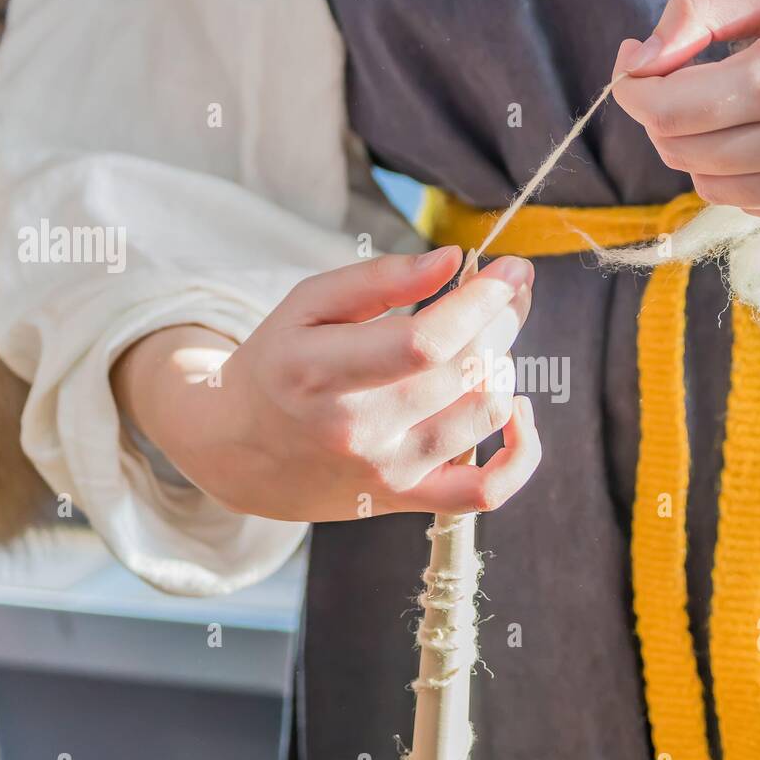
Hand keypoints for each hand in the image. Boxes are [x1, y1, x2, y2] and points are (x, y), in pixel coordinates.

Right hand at [112, 246, 540, 521]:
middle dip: (500, 322)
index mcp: (322, 371)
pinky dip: (521, 454)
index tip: (510, 270)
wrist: (238, 453)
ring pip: (483, 414)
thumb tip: (453, 261)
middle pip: (463, 371)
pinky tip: (519, 411)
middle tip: (502, 295)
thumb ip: (380, 278)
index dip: (481, 301)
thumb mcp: (307, 304)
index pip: (426, 341)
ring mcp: (387, 470)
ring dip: (503, 367)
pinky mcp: (407, 498)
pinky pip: (485, 491)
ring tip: (486, 344)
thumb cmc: (279, 365)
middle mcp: (358, 428)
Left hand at [612, 0, 759, 224]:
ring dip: (697, 148)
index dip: (633, 88)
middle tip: (674, 78)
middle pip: (681, 150)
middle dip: (660, 116)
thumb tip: (638, 60)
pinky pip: (751, 204)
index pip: (666, 108)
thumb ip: (700, 15)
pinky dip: (738, 174)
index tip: (632, 64)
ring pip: (710, 185)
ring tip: (725, 104)